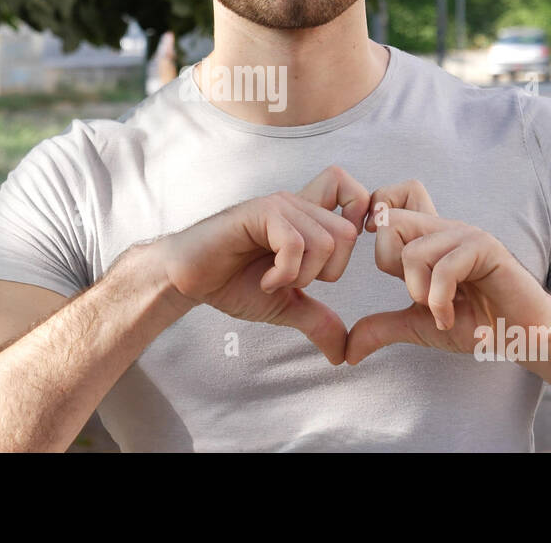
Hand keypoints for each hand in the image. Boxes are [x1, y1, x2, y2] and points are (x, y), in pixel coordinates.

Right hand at [146, 165, 369, 364]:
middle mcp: (296, 205)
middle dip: (329, 271)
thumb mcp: (285, 305)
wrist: (188, 280)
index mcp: (307, 218)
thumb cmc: (232, 283)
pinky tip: (266, 281)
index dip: (362, 222)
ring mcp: (278, 206)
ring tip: (275, 282)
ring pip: (325, 241)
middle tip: (296, 282)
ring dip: (303, 276)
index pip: (356, 195)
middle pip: (348, 232)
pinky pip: (296, 244)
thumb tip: (344, 354)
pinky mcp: (259, 213)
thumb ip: (317, 320)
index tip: (336, 261)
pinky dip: (285, 274)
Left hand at [345, 180, 550, 364]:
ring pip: (412, 249)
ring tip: (436, 311)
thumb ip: (382, 328)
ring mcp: (464, 234)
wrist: (523, 335)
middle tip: (413, 293)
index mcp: (425, 237)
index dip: (374, 230)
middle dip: (388, 262)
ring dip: (417, 291)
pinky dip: (439, 300)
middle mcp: (442, 227)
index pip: (384, 203)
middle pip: (389, 218)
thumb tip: (347, 351)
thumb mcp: (418, 325)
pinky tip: (448, 317)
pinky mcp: (485, 248)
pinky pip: (444, 267)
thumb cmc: (476, 324)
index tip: (388, 269)